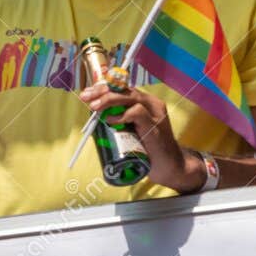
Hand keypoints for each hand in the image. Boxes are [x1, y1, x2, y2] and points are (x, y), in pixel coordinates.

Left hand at [78, 81, 197, 190]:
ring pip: (130, 97)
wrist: (170, 166)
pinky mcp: (155, 127)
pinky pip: (138, 113)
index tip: (87, 93)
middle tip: (86, 98)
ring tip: (94, 107)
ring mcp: (155, 114)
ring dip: (109, 100)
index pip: (122, 88)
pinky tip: (110, 120)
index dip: (103, 88)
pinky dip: (122, 115)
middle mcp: (151, 103)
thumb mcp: (132, 131)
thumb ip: (120, 121)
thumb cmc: (149, 150)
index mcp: (145, 102)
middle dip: (102, 91)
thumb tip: (95, 116)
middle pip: (124, 89)